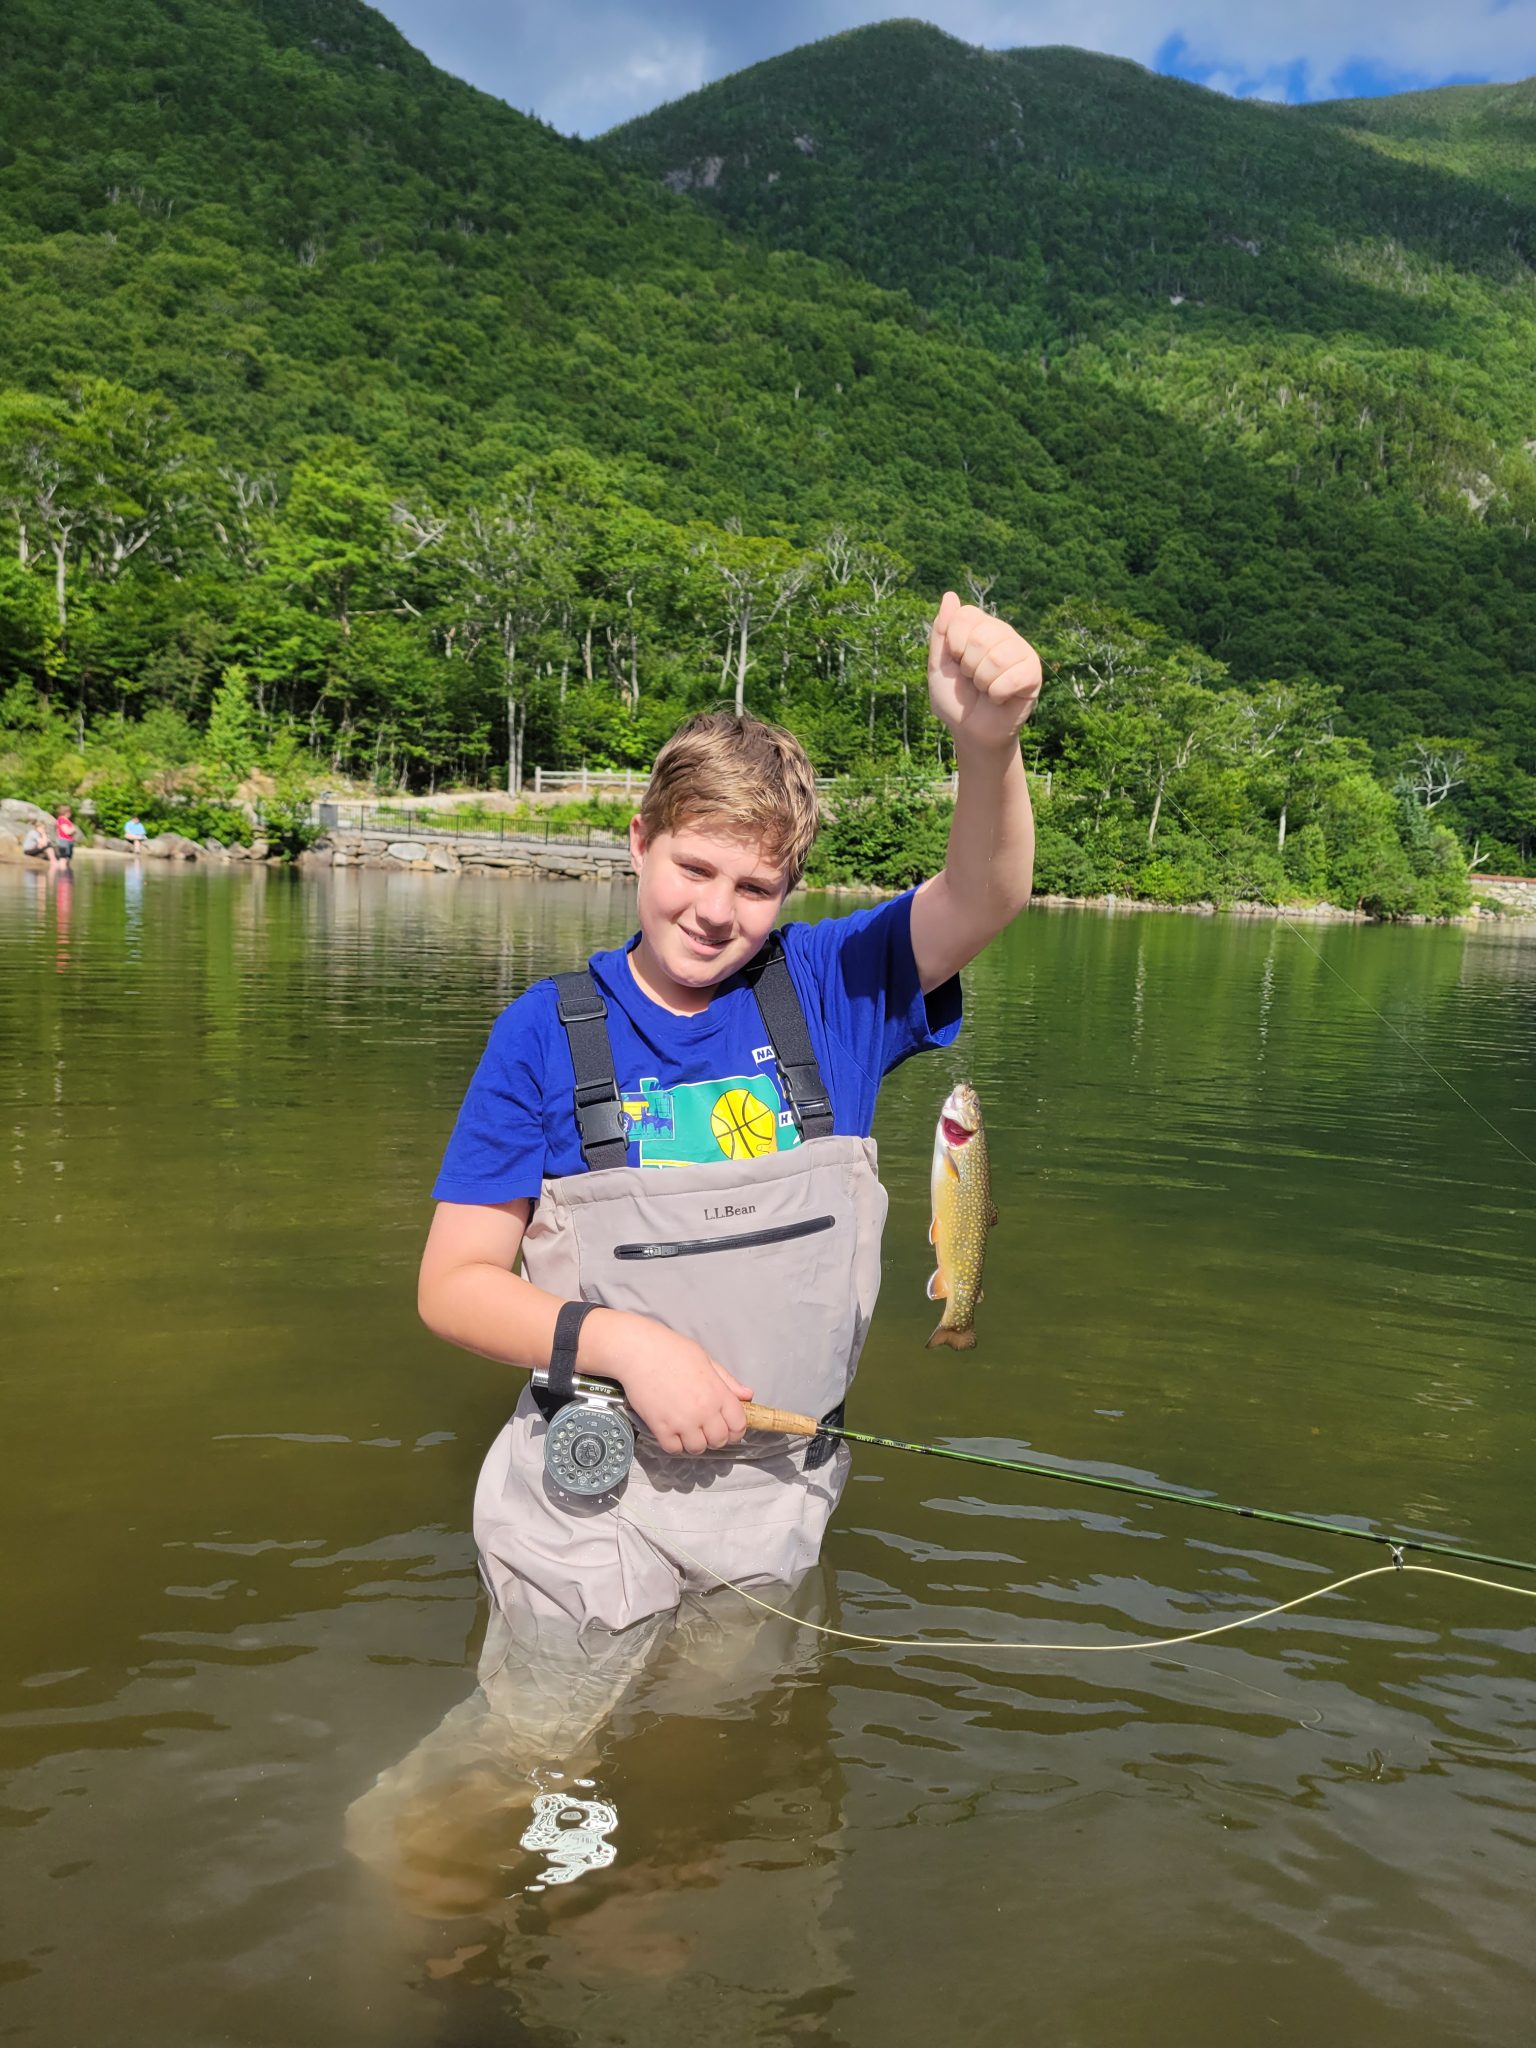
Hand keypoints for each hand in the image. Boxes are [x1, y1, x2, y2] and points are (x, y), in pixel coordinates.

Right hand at [582, 1309, 750, 1455]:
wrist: (639, 1351)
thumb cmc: (672, 1350)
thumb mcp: (706, 1360)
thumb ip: (727, 1381)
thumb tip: (747, 1395)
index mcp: (718, 1393)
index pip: (738, 1425)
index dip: (736, 1430)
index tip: (728, 1428)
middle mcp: (703, 1411)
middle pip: (719, 1440)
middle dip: (716, 1437)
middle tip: (707, 1429)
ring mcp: (681, 1421)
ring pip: (697, 1448)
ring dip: (695, 1442)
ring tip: (689, 1430)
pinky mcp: (660, 1427)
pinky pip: (674, 1449)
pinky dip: (675, 1444)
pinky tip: (673, 1432)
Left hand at [928, 592, 1041, 753]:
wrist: (971, 732)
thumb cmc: (956, 699)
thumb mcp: (938, 665)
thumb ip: (941, 632)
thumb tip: (950, 596)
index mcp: (979, 627)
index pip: (965, 616)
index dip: (954, 645)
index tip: (956, 662)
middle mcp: (1003, 633)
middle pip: (981, 637)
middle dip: (969, 667)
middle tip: (973, 679)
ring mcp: (1020, 651)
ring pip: (996, 658)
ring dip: (983, 682)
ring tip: (986, 688)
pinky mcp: (1033, 672)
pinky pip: (1014, 676)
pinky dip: (998, 693)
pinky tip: (1000, 697)